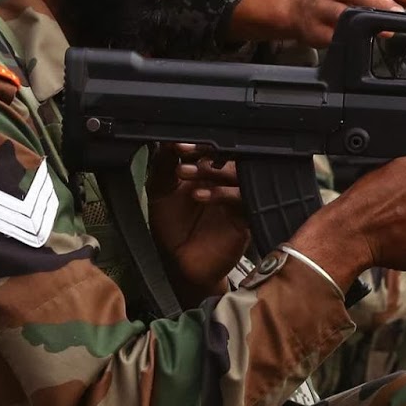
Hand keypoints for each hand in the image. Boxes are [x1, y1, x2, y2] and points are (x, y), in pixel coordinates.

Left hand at [146, 146, 250, 301]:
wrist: (180, 265)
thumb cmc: (173, 228)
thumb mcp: (160, 192)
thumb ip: (162, 165)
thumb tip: (167, 140)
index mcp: (208, 172)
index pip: (211, 149)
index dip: (198, 144)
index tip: (178, 146)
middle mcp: (225, 182)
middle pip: (229, 158)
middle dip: (205, 156)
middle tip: (182, 163)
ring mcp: (236, 199)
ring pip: (239, 175)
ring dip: (213, 172)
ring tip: (186, 177)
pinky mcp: (245, 218)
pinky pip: (244, 200)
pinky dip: (224, 194)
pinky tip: (201, 196)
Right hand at [230, 0, 405, 48]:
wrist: (299, 5)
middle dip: (378, 1)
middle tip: (398, 13)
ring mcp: (322, 7)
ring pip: (341, 13)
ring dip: (363, 21)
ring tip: (385, 31)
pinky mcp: (314, 30)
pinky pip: (331, 35)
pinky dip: (346, 39)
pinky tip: (360, 43)